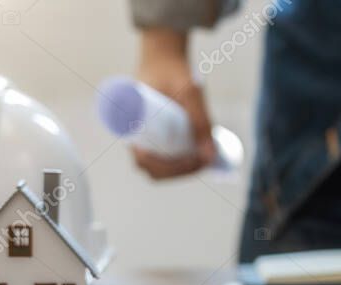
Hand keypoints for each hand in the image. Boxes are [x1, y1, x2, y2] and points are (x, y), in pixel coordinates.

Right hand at [133, 28, 214, 178]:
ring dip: (184, 169)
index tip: (194, 159)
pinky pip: (165, 161)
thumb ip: (201, 121)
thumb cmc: (173, 71)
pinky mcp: (156, 137)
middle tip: (205, 160)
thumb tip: (210, 157)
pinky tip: (201, 157)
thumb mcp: (190, 93)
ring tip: (205, 157)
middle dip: (182, 171)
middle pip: (155, 170)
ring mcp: (145, 138)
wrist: (165, 57)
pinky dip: (183, 164)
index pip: (145, 162)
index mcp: (130, 124)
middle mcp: (134, 135)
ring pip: (161, 168)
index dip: (170, 168)